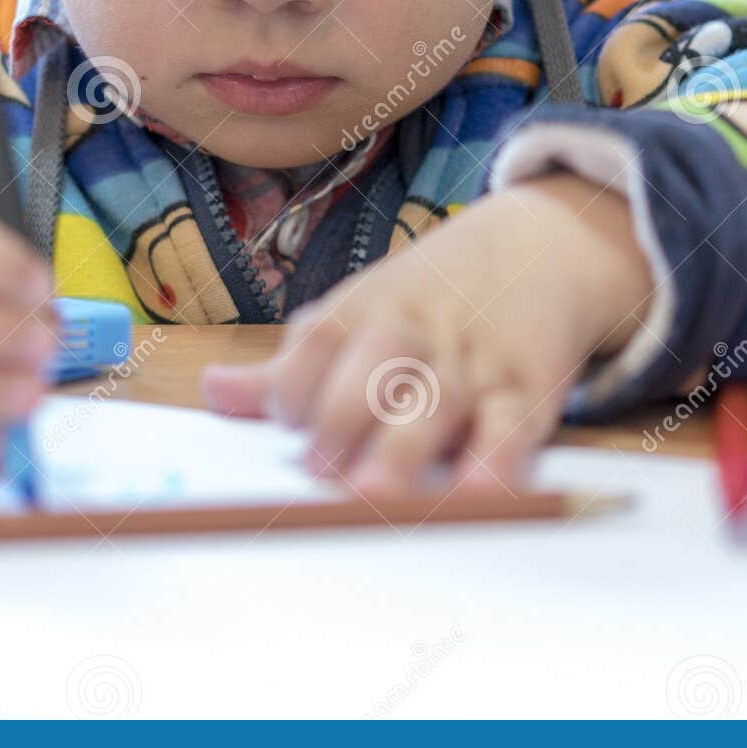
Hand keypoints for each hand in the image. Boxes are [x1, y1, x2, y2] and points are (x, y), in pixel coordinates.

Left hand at [202, 173, 652, 493]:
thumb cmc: (425, 303)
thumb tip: (212, 392)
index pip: (321, 338)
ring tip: (374, 497)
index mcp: (366, 311)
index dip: (297, 381)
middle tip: (321, 474)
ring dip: (406, 448)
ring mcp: (473, 360)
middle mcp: (417, 331)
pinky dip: (495, 460)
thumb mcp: (355, 316)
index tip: (286, 424)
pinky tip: (475, 493)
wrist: (533, 249)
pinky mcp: (528, 390)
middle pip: (376, 365)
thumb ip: (290, 369)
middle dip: (345, 418)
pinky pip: (512, 426)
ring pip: (438, 399)